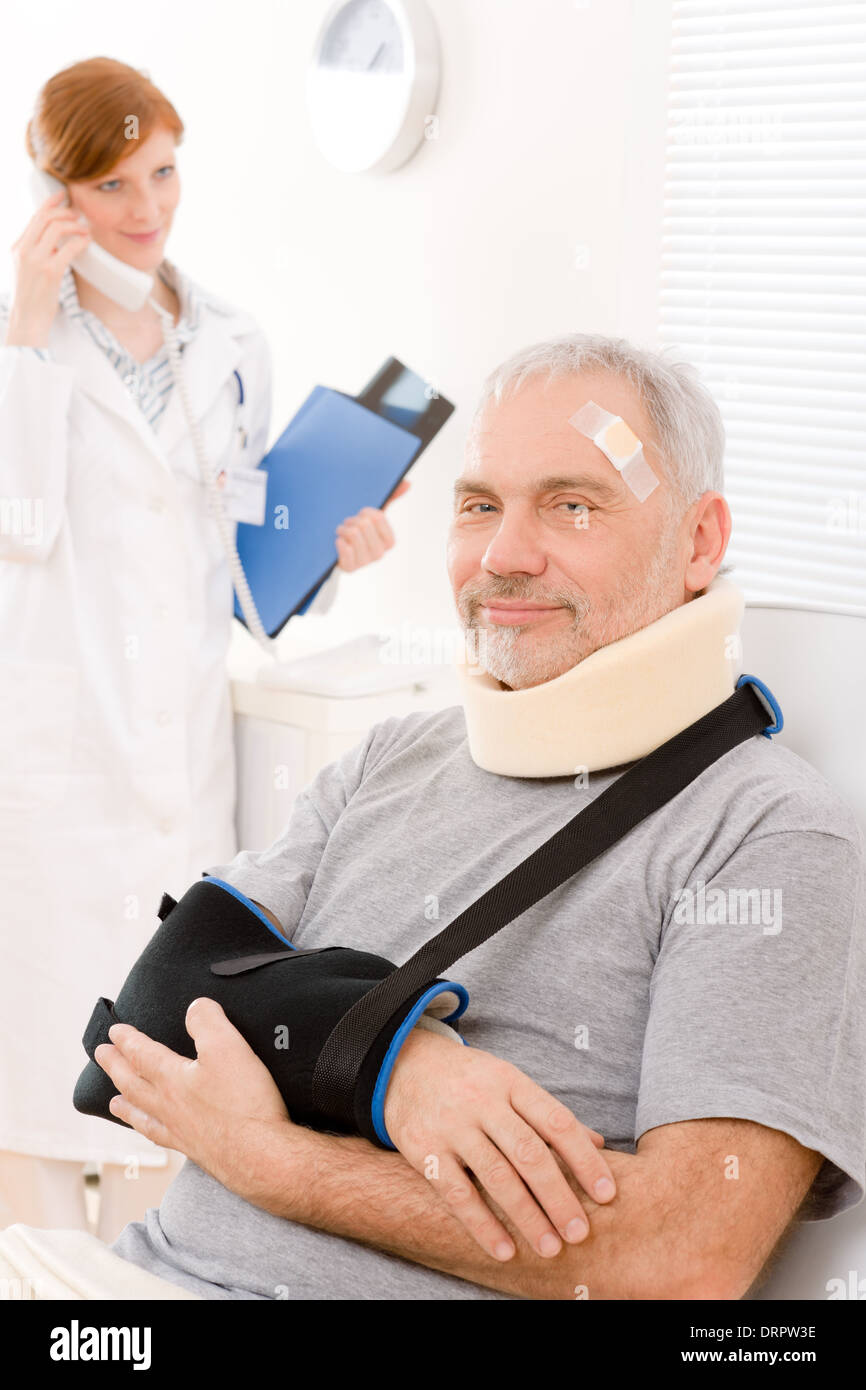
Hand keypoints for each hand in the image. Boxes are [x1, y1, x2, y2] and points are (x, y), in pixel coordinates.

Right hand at [5, 190, 91, 346]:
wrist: (28, 320)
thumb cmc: (31, 297)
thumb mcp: (26, 269)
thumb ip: (36, 252)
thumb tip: (56, 240)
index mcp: (16, 248)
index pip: (34, 217)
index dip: (50, 203)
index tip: (63, 195)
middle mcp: (23, 250)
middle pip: (45, 218)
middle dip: (65, 212)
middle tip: (78, 216)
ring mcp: (36, 261)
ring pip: (56, 228)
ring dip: (75, 225)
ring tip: (85, 230)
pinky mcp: (50, 272)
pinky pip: (69, 248)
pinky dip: (80, 241)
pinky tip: (87, 242)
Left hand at [93, 997, 290, 1195]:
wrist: (259, 1155)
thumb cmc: (244, 1103)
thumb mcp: (228, 1047)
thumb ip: (207, 1022)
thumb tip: (194, 1007)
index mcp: (172, 1079)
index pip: (142, 1054)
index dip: (127, 1040)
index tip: (114, 1032)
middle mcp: (168, 1106)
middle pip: (132, 1083)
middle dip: (115, 1066)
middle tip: (101, 1056)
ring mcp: (178, 1130)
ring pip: (141, 1114)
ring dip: (125, 1103)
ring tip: (114, 1102)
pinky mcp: (194, 1149)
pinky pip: (160, 1137)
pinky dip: (149, 1131)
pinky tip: (154, 1132)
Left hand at [334, 479, 409, 571]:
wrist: (338, 548)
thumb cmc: (358, 530)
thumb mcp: (374, 515)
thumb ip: (391, 498)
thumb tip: (408, 483)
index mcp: (389, 541)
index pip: (378, 517)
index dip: (366, 512)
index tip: (361, 516)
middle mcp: (380, 553)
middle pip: (364, 525)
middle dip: (352, 520)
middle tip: (349, 525)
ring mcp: (365, 563)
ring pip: (353, 534)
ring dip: (343, 529)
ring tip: (342, 532)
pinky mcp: (350, 568)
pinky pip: (345, 548)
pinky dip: (338, 541)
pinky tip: (339, 542)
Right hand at [384, 1028, 615, 1261]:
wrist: (403, 1066)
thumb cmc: (470, 1081)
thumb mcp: (509, 1083)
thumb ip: (548, 1114)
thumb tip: (599, 1143)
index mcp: (511, 1082)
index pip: (556, 1122)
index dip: (585, 1159)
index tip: (607, 1195)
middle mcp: (482, 1101)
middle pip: (529, 1152)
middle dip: (559, 1197)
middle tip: (581, 1233)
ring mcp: (451, 1125)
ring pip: (496, 1176)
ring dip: (527, 1216)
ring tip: (550, 1248)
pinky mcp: (423, 1149)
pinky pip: (457, 1193)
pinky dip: (482, 1225)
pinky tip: (504, 1250)